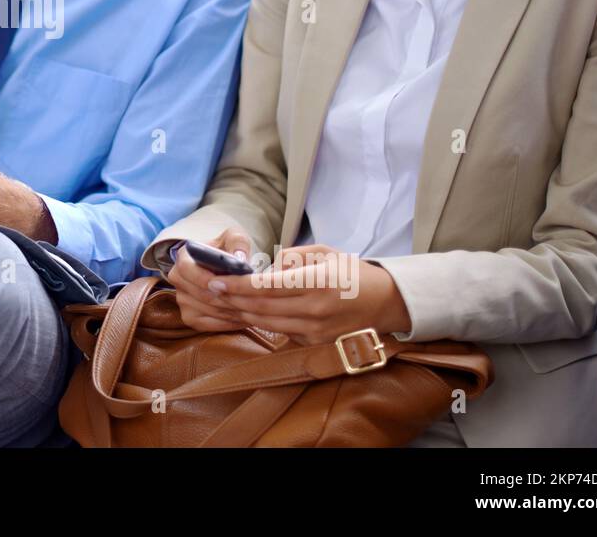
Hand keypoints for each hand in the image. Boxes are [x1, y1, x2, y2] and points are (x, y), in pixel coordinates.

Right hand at [166, 229, 255, 331]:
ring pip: (209, 310)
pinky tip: (246, 318)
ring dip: (232, 311)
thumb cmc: (228, 251)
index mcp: (184, 256)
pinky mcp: (190, 317)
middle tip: (252, 301)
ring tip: (254, 308)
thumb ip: (238, 242)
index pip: (186, 269)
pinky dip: (230, 323)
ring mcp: (182, 300)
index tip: (226, 282)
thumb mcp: (234, 239)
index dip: (205, 278)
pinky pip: (210, 325)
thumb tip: (239, 258)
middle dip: (227, 298)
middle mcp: (178, 279)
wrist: (222, 268)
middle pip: (200, 294)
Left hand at [203, 244, 412, 344]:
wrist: (386, 303)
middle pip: (261, 307)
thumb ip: (291, 258)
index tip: (217, 280)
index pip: (267, 287)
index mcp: (317, 282)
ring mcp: (316, 331)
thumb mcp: (325, 252)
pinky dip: (261, 322)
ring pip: (267, 323)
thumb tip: (264, 269)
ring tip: (222, 300)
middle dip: (232, 299)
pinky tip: (246, 312)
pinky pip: (281, 332)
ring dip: (241, 312)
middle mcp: (315, 310)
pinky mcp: (316, 344)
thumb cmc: (352, 272)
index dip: (238, 285)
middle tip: (210, 289)